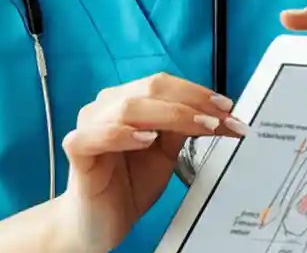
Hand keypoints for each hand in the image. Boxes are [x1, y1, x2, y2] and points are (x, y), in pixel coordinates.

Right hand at [55, 73, 248, 251]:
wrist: (99, 223)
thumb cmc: (129, 183)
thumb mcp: (166, 153)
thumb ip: (183, 129)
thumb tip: (218, 112)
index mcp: (128, 101)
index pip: (165, 84)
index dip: (199, 93)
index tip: (229, 108)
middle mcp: (106, 107)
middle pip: (152, 89)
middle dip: (193, 103)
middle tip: (221, 119)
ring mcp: (89, 126)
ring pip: (130, 107)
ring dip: (171, 115)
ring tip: (199, 127)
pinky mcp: (77, 151)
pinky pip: (96, 135)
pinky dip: (123, 134)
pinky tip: (146, 140)